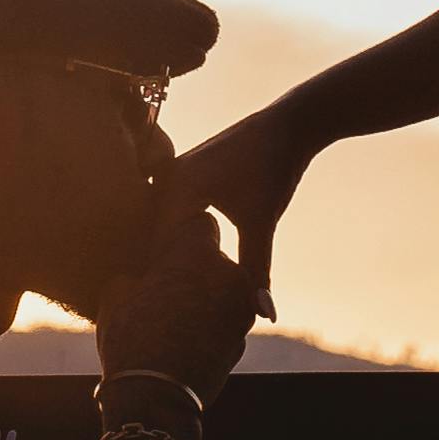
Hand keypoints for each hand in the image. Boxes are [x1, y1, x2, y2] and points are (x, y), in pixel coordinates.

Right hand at [94, 192, 261, 404]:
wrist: (156, 397)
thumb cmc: (131, 339)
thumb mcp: (116, 297)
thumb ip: (135, 274)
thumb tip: (137, 276)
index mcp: (196, 255)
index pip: (202, 224)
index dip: (183, 236)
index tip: (167, 251)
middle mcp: (228, 276)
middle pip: (215, 260)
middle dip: (195, 271)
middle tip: (166, 289)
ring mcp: (240, 310)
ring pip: (223, 292)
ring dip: (206, 298)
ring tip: (174, 320)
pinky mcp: (242, 341)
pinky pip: (226, 322)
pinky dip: (211, 327)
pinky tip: (185, 342)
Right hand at [171, 102, 315, 320]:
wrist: (288, 125)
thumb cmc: (274, 169)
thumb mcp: (262, 221)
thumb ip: (256, 269)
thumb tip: (264, 314)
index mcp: (179, 186)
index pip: (156, 243)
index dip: (158, 278)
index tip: (158, 310)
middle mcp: (168, 177)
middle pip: (150, 234)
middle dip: (155, 268)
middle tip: (154, 307)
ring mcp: (173, 173)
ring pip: (158, 222)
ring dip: (162, 252)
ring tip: (162, 290)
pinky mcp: (184, 175)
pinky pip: (167, 211)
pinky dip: (171, 236)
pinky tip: (179, 263)